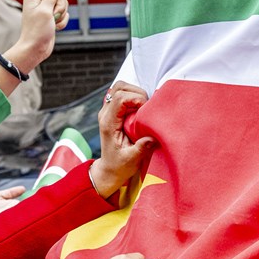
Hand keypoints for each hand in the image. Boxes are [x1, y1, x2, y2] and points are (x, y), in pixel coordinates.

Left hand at [4, 0, 67, 74]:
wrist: (35, 49)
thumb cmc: (36, 31)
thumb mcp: (45, 10)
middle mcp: (39, 0)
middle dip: (60, 1)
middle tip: (53, 12)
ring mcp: (46, 9)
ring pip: (62, 2)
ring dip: (62, 12)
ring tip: (53, 21)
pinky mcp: (52, 17)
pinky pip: (64, 13)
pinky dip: (62, 20)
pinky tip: (55, 27)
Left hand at [89, 81, 156, 199]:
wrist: (109, 170)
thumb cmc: (120, 166)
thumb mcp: (132, 159)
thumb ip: (141, 147)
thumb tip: (153, 136)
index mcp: (108, 123)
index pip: (119, 98)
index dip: (136, 99)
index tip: (147, 110)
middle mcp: (105, 114)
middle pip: (119, 88)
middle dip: (137, 92)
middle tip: (147, 107)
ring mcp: (108, 111)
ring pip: (120, 87)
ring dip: (135, 92)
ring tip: (144, 106)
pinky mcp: (113, 112)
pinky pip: (121, 94)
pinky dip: (133, 96)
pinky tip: (140, 109)